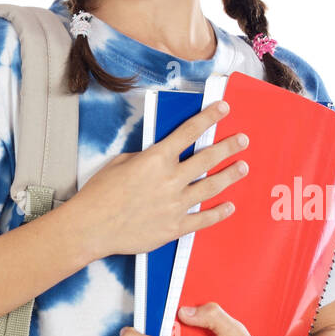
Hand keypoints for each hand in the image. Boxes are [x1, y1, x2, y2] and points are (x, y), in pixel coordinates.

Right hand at [67, 99, 249, 261]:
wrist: (91, 227)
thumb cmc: (100, 194)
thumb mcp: (120, 163)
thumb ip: (146, 158)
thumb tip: (162, 158)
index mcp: (156, 159)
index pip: (189, 132)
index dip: (209, 117)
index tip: (224, 108)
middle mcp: (170, 179)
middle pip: (208, 158)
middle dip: (228, 146)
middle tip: (243, 140)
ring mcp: (175, 204)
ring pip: (211, 186)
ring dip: (230, 175)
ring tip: (243, 167)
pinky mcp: (174, 227)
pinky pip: (203, 219)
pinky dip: (219, 212)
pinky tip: (229, 205)